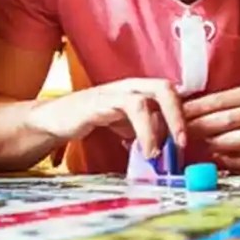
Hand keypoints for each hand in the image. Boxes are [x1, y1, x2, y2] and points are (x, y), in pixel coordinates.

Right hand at [26, 79, 186, 158]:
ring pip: (152, 94)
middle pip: (165, 87)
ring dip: (164, 124)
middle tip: (182, 142)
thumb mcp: (123, 128)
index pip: (169, 95)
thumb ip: (144, 133)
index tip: (187, 143)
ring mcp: (115, 91)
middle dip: (179, 114)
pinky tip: (145, 150)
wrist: (53, 120)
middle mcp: (130, 86)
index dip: (182, 116)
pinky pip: (132, 107)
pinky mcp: (101, 100)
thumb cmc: (90, 120)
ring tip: (161, 152)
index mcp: (138, 91)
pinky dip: (145, 130)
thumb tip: (168, 150)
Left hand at [184, 86, 239, 171]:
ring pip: (236, 141)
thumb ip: (227, 101)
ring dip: (214, 143)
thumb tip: (193, 107)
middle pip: (224, 121)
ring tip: (199, 144)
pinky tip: (219, 157)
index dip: (195, 108)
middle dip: (198, 127)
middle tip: (181, 132)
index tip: (178, 112)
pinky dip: (232, 160)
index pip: (218, 101)